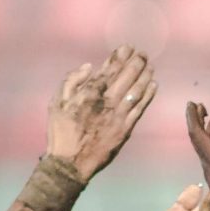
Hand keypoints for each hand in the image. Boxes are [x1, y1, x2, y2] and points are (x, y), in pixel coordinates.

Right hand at [46, 48, 160, 175]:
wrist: (70, 162)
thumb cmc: (61, 131)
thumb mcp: (56, 102)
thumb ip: (71, 81)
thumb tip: (89, 66)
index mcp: (90, 92)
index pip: (110, 68)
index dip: (121, 56)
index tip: (127, 47)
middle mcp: (107, 101)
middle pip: (127, 75)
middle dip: (136, 61)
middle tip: (143, 53)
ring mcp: (119, 115)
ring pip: (137, 89)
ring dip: (145, 75)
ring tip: (149, 66)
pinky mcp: (126, 128)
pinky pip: (141, 108)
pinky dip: (148, 95)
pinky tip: (153, 85)